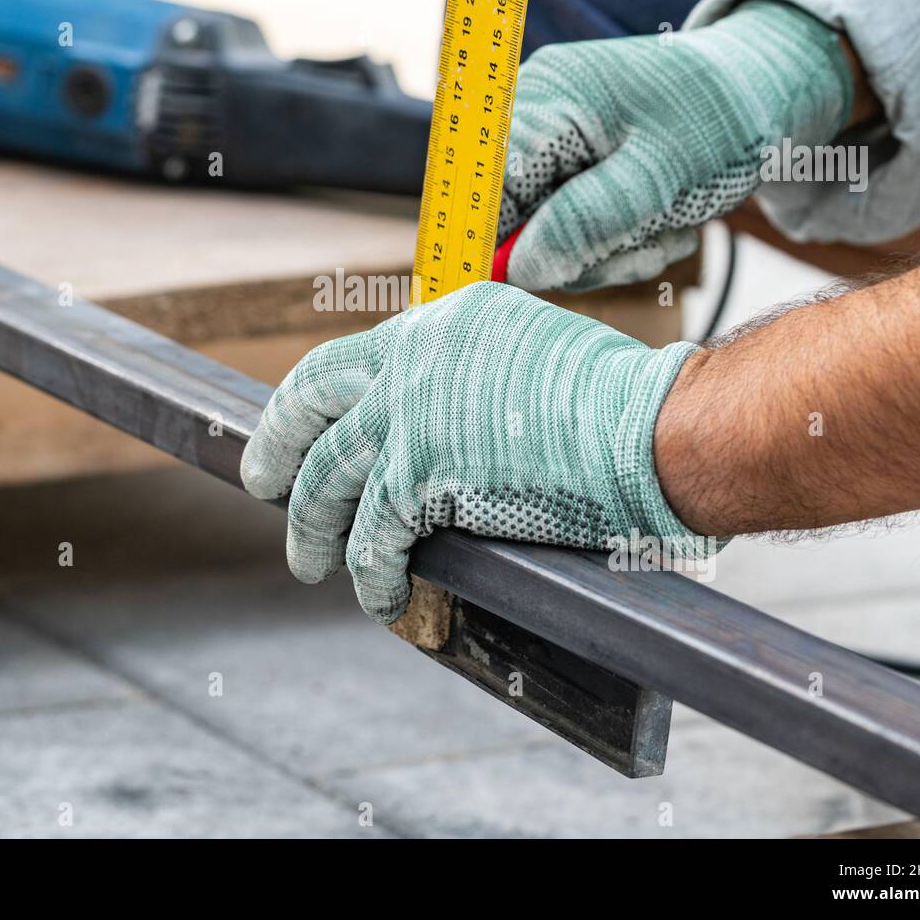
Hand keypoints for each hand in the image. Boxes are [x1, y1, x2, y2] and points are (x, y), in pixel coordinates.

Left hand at [240, 282, 720, 623]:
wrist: (656, 431)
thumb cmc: (622, 406)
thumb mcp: (530, 359)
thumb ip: (474, 384)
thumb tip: (447, 431)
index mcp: (446, 323)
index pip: (355, 359)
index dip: (317, 400)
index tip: (302, 426)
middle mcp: (415, 357)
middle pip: (314, 403)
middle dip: (279, 447)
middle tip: (263, 481)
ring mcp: (412, 413)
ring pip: (330, 476)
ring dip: (313, 526)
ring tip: (308, 559)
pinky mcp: (421, 474)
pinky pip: (372, 537)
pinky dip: (370, 573)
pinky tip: (380, 595)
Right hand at [499, 0, 852, 290]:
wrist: (765, 89)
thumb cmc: (722, 120)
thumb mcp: (660, 178)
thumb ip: (585, 222)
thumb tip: (516, 267)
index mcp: (546, 99)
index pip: (484, 188)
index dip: (499, 244)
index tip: (539, 280)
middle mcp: (534, 112)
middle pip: (510, 216)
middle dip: (574, 250)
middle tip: (643, 249)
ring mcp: (550, 138)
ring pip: (541, 231)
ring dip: (603, 251)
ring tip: (664, 232)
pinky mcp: (570, 164)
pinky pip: (567, 225)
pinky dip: (612, 240)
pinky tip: (658, 225)